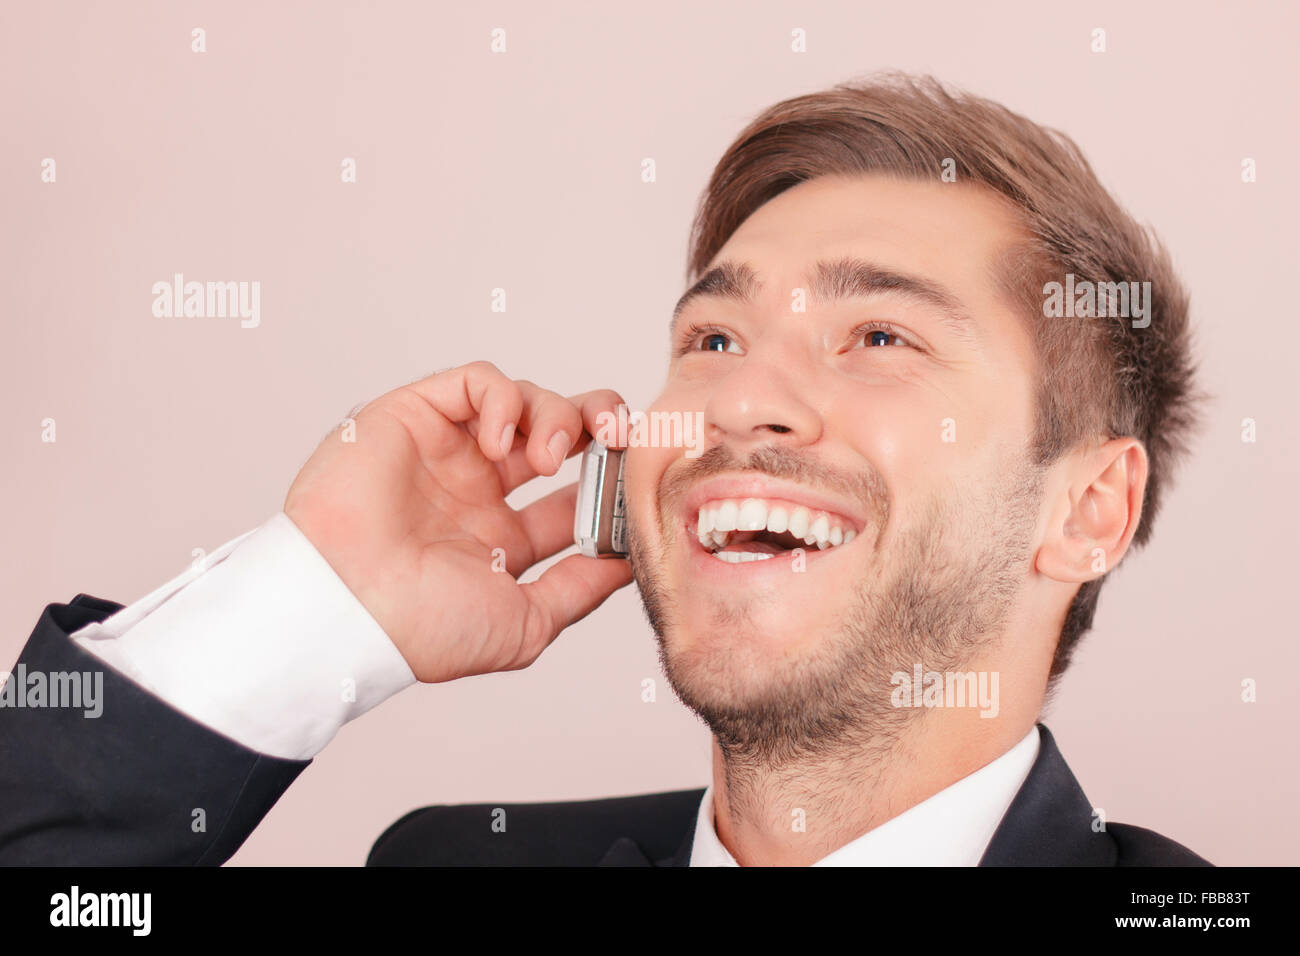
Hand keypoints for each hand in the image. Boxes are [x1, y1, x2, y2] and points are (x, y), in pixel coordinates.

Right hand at [283, 361, 632, 682]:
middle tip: (620, 439)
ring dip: (557, 415)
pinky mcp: (415, 415)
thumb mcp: (525, 624)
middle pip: (559, 434)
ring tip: (550, 454)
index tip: (633, 488)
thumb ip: (579, 589)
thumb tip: (629, 562)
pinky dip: (504, 399)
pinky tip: (501, 441)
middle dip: (601, 425)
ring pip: (525, 401)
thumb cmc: (421, 629)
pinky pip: (477, 381)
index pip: (571, 496)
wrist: (349, 609)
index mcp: (499, 538)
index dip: (609, 485)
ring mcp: (446, 452)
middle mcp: (476, 490)